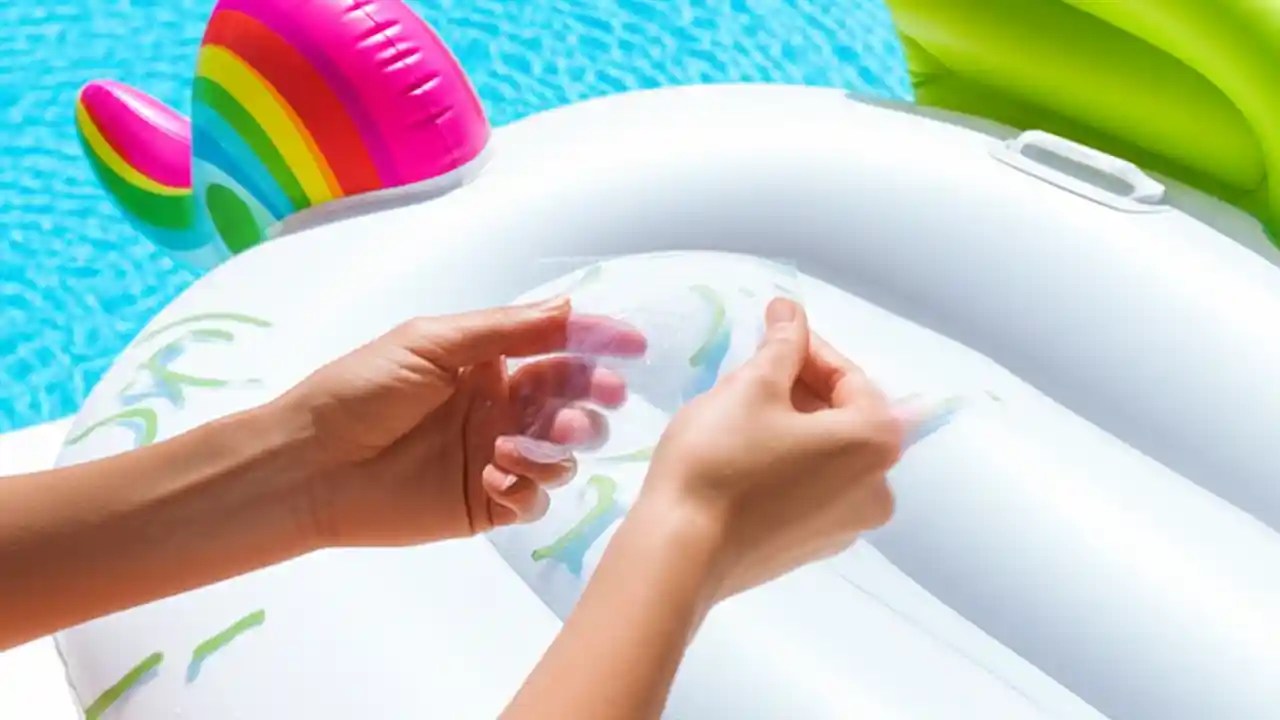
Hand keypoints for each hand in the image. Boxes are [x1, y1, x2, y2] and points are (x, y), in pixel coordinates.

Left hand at [272, 297, 646, 546]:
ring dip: (559, 445)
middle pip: (571, 401)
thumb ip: (505, 331)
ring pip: (562, 452)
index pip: (557, 349)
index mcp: (488, 363)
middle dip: (590, 398)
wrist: (311, 465)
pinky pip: (535, 498)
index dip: (597, 345)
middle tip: (597, 401)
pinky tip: (496, 478)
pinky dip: (529, 487)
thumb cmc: (360, 391)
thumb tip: (572, 306)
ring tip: (519, 446)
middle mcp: (500, 408)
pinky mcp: (487, 504)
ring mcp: (497, 457)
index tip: (632, 346)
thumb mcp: (432, 343)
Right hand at [634, 297, 906, 602]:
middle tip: (750, 369)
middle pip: (842, 417)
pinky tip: (743, 452)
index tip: (769, 330)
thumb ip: (780, 345)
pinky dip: (787, 462)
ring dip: (791, 423)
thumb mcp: (750, 387)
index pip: (848, 377)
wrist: (680, 554)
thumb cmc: (720, 461)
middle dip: (799, 386)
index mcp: (876, 443)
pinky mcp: (812, 548)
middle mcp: (877, 489)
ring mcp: (847, 526)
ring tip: (741, 408)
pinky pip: (810, 488)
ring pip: (825, 454)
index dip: (806, 348)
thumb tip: (791, 312)